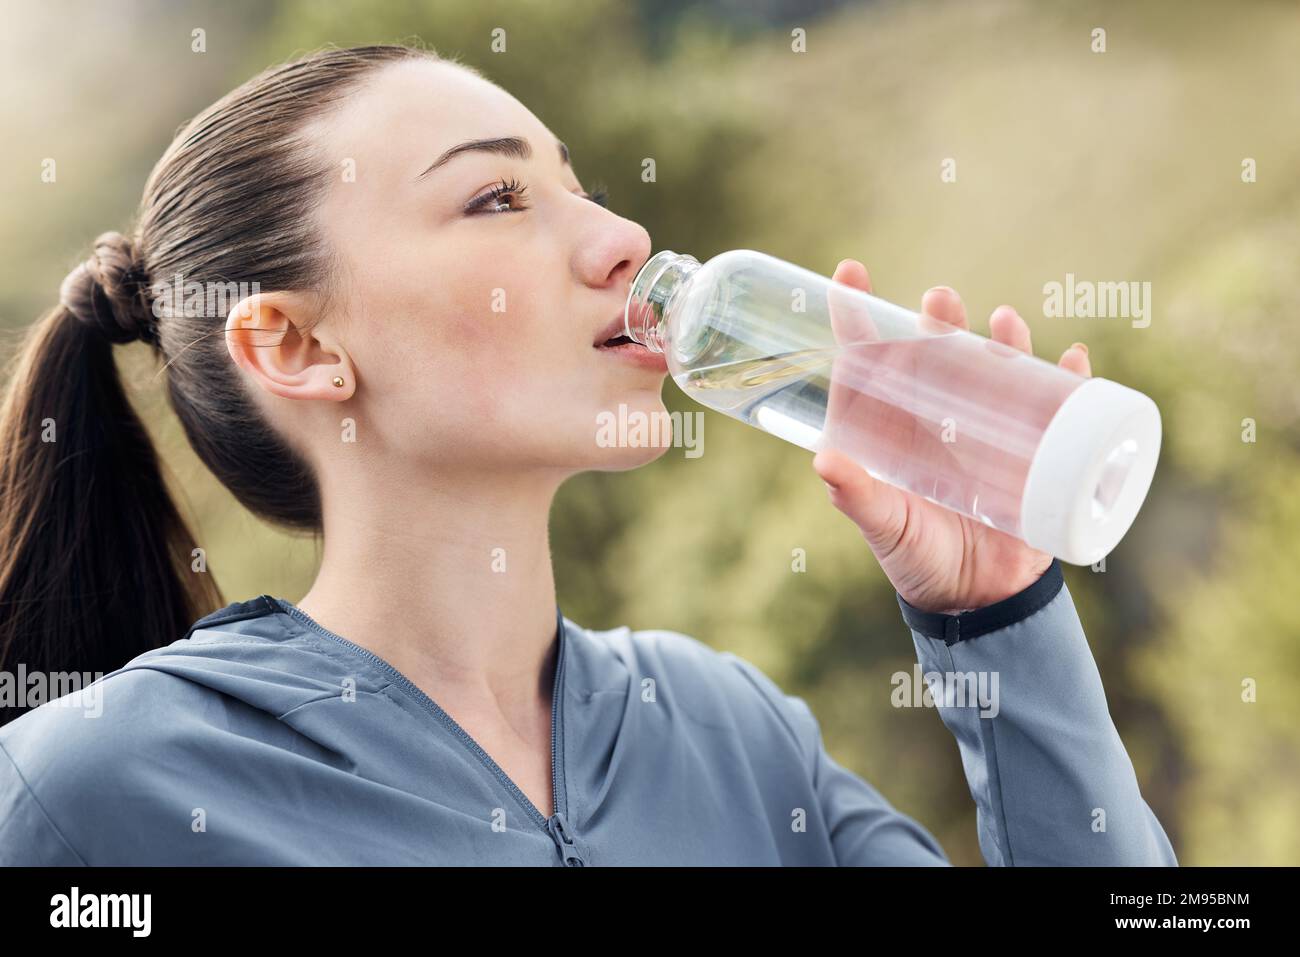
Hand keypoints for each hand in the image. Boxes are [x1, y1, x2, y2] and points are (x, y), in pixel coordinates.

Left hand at [811, 259, 1091, 613]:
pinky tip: (1075, 359)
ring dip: (1005, 343)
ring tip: (1004, 321)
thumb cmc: (918, 559)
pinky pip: (1062, 409)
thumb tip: (824, 461)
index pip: (872, 361)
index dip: (859, 315)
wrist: (978, 602)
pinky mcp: (1037, 454)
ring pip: (1000, 371)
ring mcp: (991, 433)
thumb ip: (856, 497)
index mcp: (895, 428)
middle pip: (941, 355)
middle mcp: (942, 419)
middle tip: (940, 300)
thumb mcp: (885, 527)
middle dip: (941, 322)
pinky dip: (1072, 383)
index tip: (848, 272)